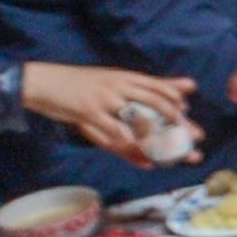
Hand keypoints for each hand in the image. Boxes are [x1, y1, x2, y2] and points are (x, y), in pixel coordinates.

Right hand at [24, 62, 197, 160]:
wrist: (43, 81)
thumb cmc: (79, 84)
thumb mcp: (109, 79)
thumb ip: (139, 85)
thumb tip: (179, 85)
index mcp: (124, 77)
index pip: (157, 86)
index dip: (175, 99)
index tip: (186, 112)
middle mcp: (118, 86)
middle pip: (155, 102)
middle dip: (177, 121)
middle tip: (193, 137)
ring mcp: (104, 99)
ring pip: (137, 118)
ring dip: (158, 138)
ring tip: (171, 153)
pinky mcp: (89, 112)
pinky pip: (114, 130)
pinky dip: (130, 145)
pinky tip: (143, 159)